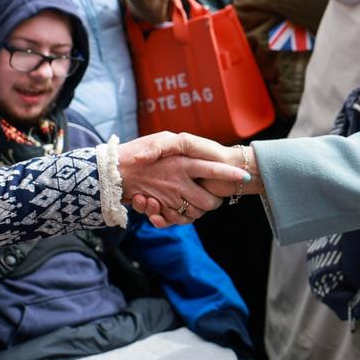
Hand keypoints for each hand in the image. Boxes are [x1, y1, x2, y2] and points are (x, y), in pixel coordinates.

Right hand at [119, 133, 251, 225]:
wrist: (114, 170)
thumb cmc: (141, 150)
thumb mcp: (163, 139)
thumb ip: (180, 145)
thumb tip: (194, 154)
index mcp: (183, 162)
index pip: (214, 169)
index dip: (231, 175)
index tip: (245, 176)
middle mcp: (179, 181)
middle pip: (210, 201)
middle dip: (214, 202)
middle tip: (211, 196)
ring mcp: (169, 197)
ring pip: (196, 213)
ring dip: (198, 211)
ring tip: (194, 201)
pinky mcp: (160, 209)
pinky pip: (178, 220)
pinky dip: (179, 218)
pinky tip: (176, 209)